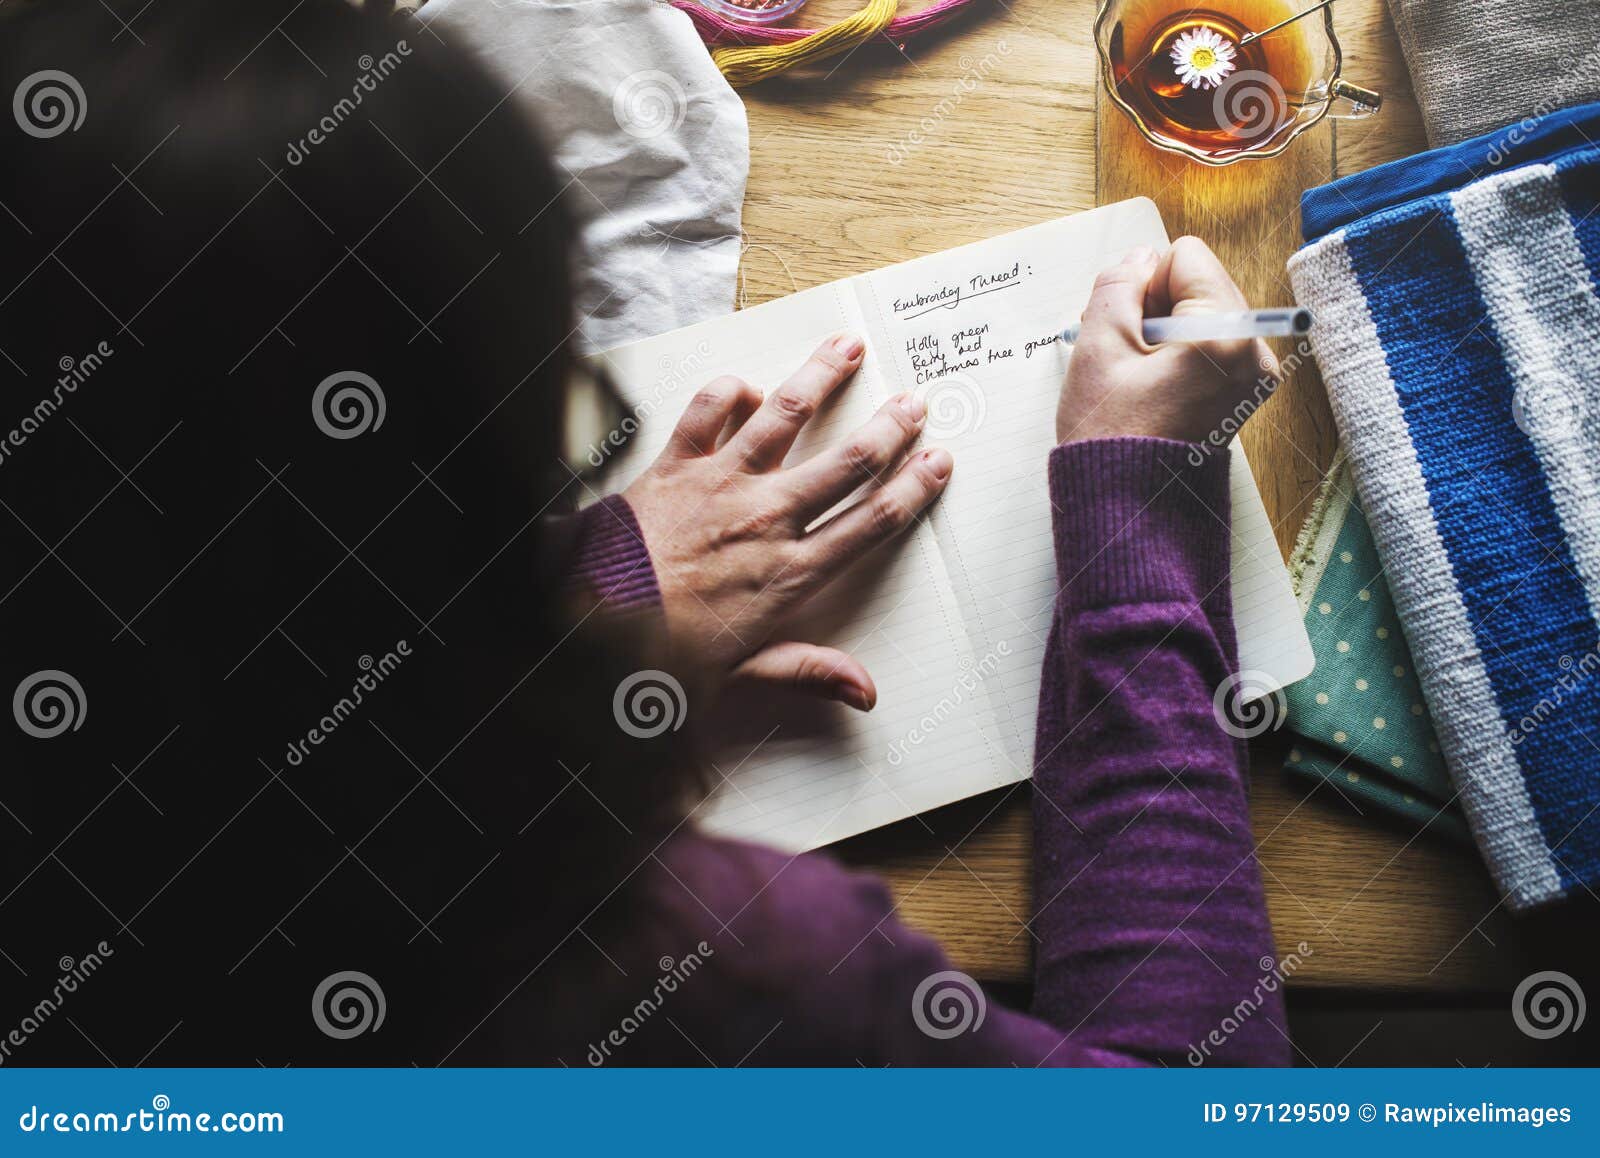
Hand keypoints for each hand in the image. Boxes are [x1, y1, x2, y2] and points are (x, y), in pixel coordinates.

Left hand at [623, 335, 953, 709]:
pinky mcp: (675, 464)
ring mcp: (721, 484)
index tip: (939, 461)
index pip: (870, 521)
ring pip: (785, 417)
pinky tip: (746, 385)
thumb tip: (865, 693)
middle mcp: (765, 519)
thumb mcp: (738, 676)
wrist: (587, 623)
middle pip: (845, 462)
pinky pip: (708, 412)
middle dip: (888, 427)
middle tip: (915, 400)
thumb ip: (805, 671)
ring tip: (847, 346)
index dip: (913, 489)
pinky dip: (729, 392)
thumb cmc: (658, 656)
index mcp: (789, 573)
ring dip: (821, 378)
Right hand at [1055, 237, 1279, 444]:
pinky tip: (1152, 386)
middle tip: (1129, 357)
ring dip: (1162, 333)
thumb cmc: (1111, 436)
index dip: (1144, 285)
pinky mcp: (1241, 392)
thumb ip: (1118, 285)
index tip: (1128, 330)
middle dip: (1156, 309)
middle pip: (1199, 285)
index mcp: (1226, 334)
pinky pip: (1207, 346)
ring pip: (1200, 315)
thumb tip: (1140, 259)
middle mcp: (1252, 350)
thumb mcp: (1099, 346)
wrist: (1128, 506)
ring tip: (1138, 376)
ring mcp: (1251, 375)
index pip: (1185, 257)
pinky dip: (1176, 355)